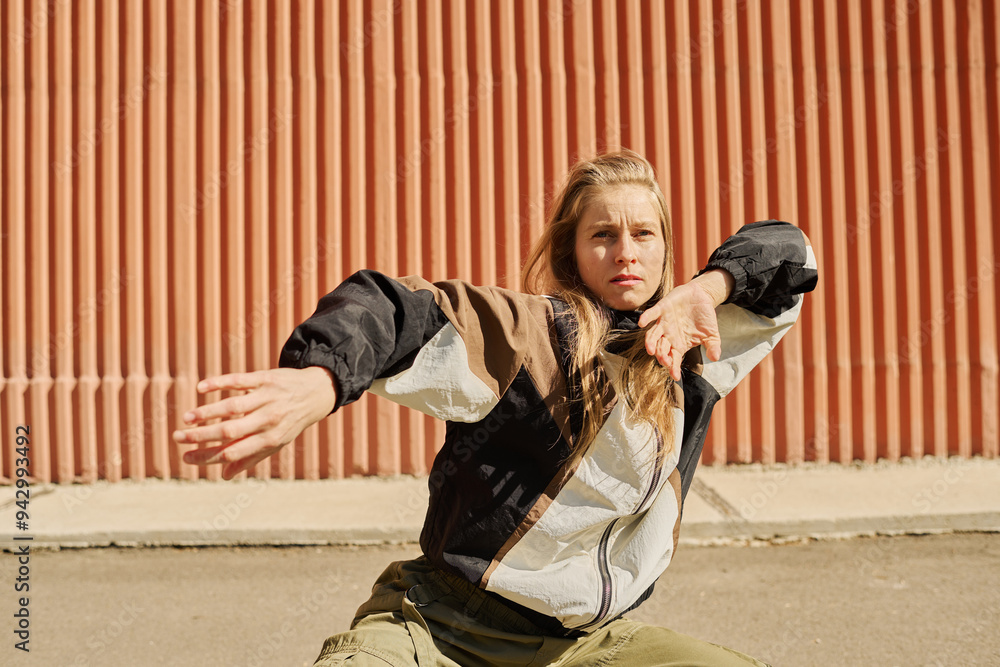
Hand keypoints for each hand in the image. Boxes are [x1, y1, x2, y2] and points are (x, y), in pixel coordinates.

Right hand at [173, 367, 337, 478]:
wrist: (317, 392)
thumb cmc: (292, 421)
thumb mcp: (277, 442)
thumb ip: (250, 457)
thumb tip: (224, 475)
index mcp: (270, 439)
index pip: (233, 452)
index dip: (208, 457)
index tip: (186, 457)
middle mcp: (268, 420)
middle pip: (229, 431)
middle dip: (200, 437)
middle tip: (177, 438)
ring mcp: (267, 398)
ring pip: (232, 407)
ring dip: (206, 413)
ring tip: (187, 418)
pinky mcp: (265, 378)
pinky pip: (239, 380)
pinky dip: (219, 383)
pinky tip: (201, 388)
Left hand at [636, 270, 732, 380]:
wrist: (701, 297)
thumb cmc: (704, 319)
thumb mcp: (711, 335)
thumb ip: (712, 346)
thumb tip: (715, 358)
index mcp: (678, 344)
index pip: (674, 358)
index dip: (673, 367)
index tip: (675, 376)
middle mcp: (668, 335)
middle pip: (661, 348)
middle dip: (662, 355)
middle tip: (664, 361)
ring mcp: (663, 322)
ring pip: (653, 334)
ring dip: (650, 342)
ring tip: (650, 350)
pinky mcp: (662, 308)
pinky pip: (652, 314)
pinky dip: (646, 318)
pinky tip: (641, 323)